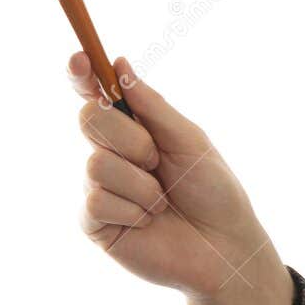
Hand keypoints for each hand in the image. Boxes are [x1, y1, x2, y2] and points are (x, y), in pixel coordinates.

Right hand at [70, 52, 294, 304]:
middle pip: (88, 120)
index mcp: (134, 129)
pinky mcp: (95, 223)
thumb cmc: (213, 189)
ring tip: (161, 200)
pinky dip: (132, 209)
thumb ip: (151, 106)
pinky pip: (96, 201)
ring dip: (140, 183)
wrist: (224, 245)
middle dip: (129, 138)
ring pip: (95, 164)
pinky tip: (148, 222)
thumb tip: (120, 64)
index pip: (96, 96)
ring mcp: (99, 188)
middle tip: (157, 161)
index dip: (82, 75)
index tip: (81, 58)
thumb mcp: (188, 139)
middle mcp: (111, 154)